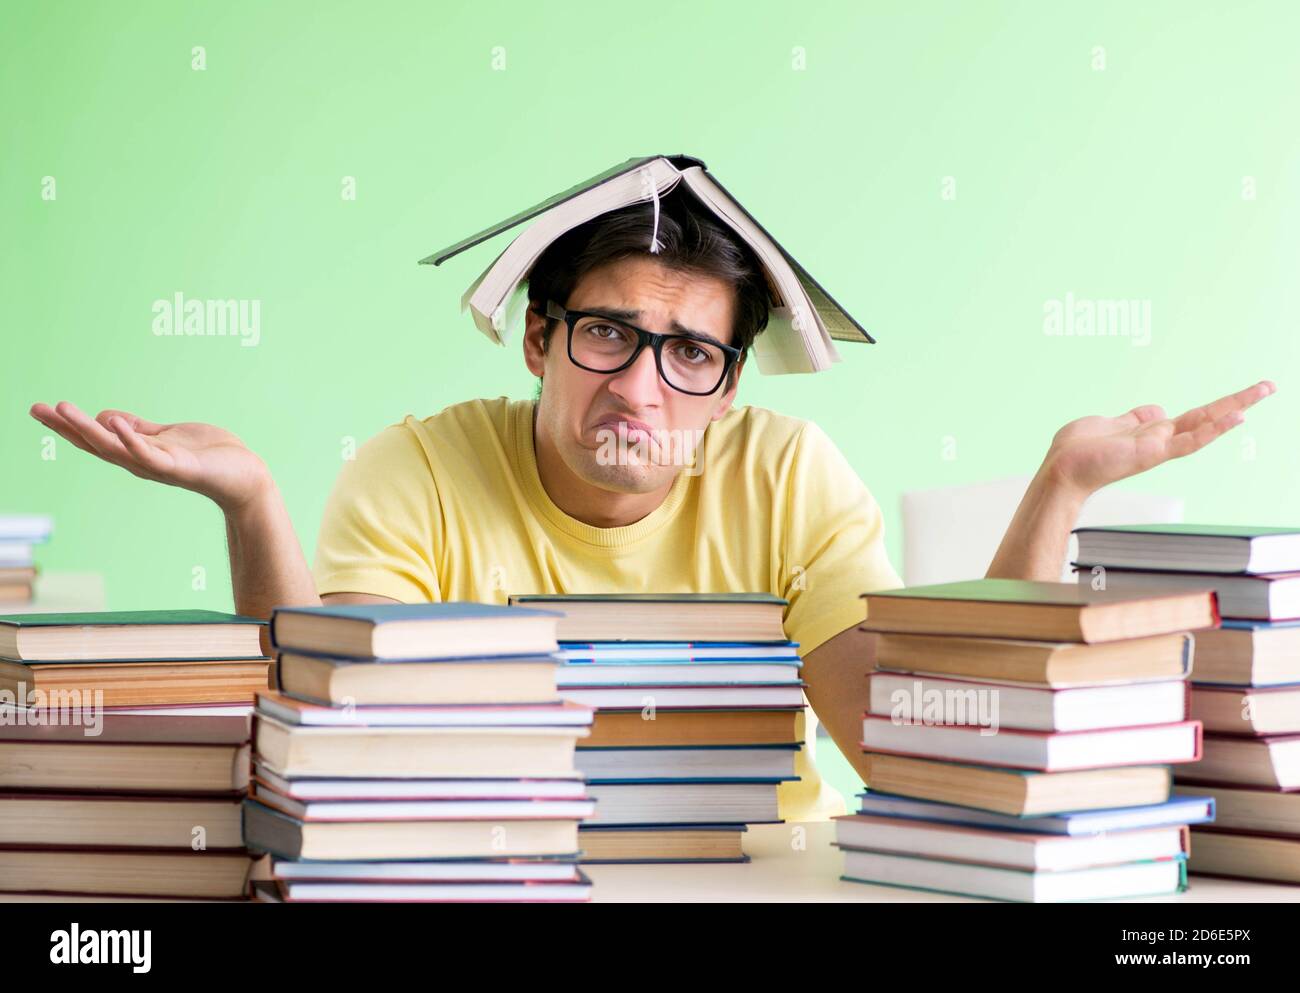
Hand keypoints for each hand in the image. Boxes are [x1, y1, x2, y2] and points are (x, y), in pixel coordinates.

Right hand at [29, 401, 273, 513]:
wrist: (244, 476)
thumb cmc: (209, 455)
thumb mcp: (167, 436)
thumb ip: (139, 428)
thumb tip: (106, 417)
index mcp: (137, 452)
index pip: (96, 438)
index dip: (68, 425)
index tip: (40, 409)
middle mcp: (141, 462)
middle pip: (96, 444)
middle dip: (66, 427)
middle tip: (37, 408)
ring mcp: (158, 466)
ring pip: (116, 448)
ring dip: (88, 429)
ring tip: (63, 409)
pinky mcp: (179, 467)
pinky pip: (150, 453)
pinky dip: (131, 438)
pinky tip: (114, 421)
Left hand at [1041, 380, 1276, 499]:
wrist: (1061, 470)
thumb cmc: (1077, 450)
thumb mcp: (1108, 423)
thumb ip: (1133, 417)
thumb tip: (1154, 409)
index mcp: (1149, 431)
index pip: (1190, 417)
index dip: (1215, 408)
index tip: (1239, 399)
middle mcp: (1159, 439)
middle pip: (1206, 416)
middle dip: (1238, 401)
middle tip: (1269, 386)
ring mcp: (1158, 446)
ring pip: (1205, 424)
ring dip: (1235, 407)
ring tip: (1263, 391)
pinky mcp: (1152, 454)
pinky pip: (1189, 442)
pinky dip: (1213, 431)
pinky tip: (1237, 419)